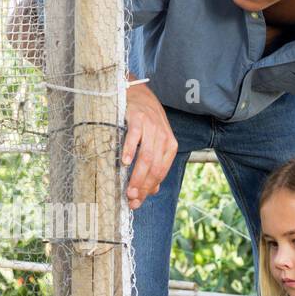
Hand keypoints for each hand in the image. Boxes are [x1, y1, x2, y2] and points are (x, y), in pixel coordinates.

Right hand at [122, 82, 177, 210]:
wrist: (139, 93)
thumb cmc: (146, 121)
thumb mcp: (154, 143)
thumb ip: (155, 165)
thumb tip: (154, 190)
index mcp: (169, 146)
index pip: (161, 172)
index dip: (149, 188)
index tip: (137, 202)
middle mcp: (163, 137)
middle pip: (154, 167)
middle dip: (143, 186)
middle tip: (131, 199)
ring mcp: (152, 127)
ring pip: (147, 156)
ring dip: (137, 175)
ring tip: (128, 189)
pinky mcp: (139, 118)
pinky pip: (135, 137)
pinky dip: (130, 150)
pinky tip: (124, 162)